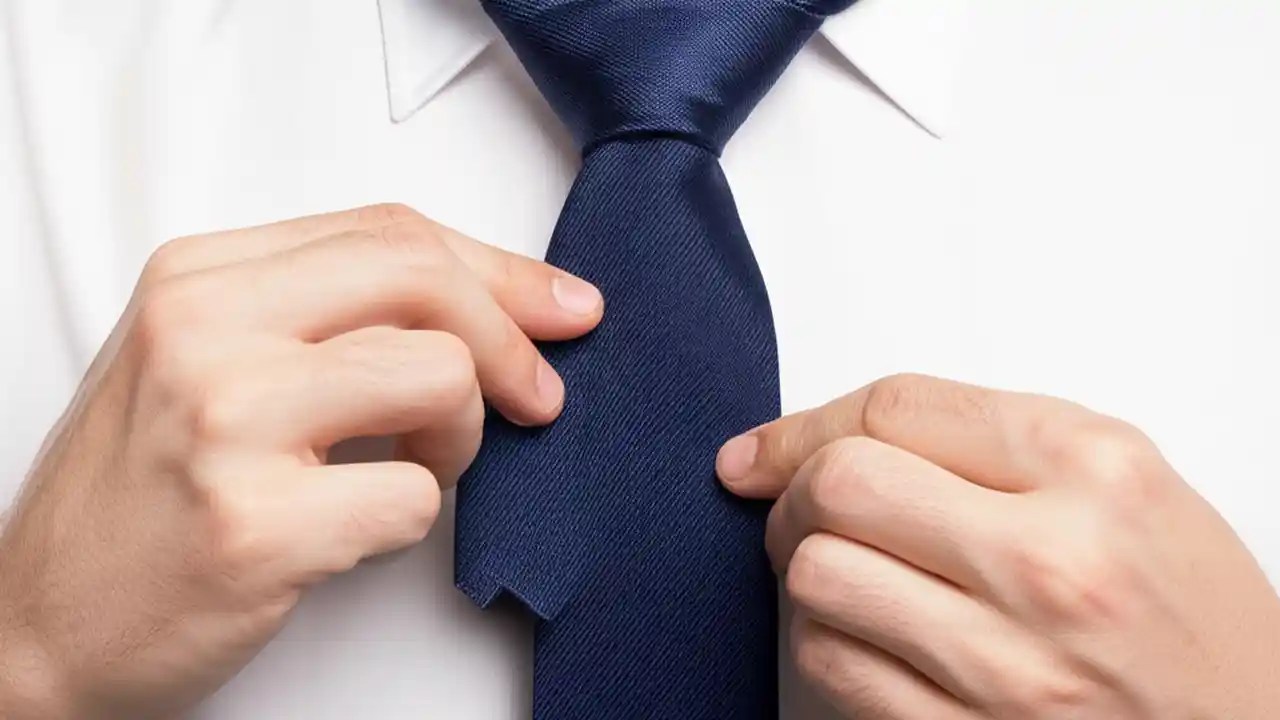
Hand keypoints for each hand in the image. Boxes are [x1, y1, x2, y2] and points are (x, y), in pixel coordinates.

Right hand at [0, 204, 603, 718]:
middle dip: (512, 337)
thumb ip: (330, 315)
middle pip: (423, 279)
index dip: (497, 269)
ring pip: (441, 378)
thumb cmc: (141, 495)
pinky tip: (356, 529)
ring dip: (462, 437)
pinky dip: (414, 519)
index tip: (558, 306)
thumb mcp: (209, 362)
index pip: (389, 232)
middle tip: (537, 395)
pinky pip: (416, 497)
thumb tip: (499, 305)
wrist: (39, 625)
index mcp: (198, 278)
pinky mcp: (256, 525)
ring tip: (414, 468)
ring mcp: (227, 423)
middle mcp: (205, 331)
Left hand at [717, 374, 1279, 718]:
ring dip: (805, 570)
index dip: (804, 425)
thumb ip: (988, 441)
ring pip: (817, 577)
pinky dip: (825, 642)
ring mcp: (1012, 663)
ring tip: (844, 572)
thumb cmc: (1188, 614)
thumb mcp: (1123, 483)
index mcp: (1093, 468)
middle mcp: (1054, 561)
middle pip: (840, 485)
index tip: (762, 450)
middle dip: (794, 491)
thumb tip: (833, 435)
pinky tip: (865, 634)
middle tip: (801, 509)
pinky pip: (835, 667)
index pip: (896, 409)